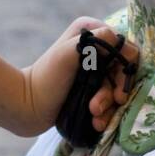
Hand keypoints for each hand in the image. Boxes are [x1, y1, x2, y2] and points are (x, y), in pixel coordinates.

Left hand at [19, 15, 139, 137]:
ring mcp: (95, 71)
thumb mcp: (68, 54)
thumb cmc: (46, 77)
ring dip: (109, 106)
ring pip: (116, 89)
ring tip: (94, 115)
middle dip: (116, 90)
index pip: (124, 47)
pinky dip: (105, 114)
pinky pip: (108, 102)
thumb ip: (94, 41)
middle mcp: (96, 49)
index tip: (119, 86)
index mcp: (92, 33)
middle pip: (123, 71)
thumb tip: (117, 37)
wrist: (28, 106)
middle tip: (114, 102)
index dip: (126, 68)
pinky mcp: (91, 90)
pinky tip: (96, 122)